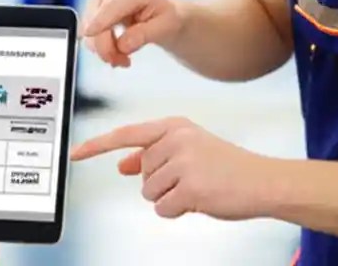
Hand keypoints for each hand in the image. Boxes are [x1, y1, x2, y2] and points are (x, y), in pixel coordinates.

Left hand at [70, 117, 272, 220]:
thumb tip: (122, 166)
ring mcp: (183, 162)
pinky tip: (200, 201)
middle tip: (193, 179)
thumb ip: (153, 156)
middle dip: (161, 184)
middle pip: (141, 173)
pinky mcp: (190, 186)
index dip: (98, 145)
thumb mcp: (188, 152)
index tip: (75, 153)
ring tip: (199, 188)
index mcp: (174, 126)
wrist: (262, 181)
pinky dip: (177, 212)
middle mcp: (176, 139)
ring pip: (149, 193)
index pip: (127, 134)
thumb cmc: (225, 167)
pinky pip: (162, 209)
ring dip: (170, 199)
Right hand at [81, 0, 181, 66]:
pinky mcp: (92, 7)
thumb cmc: (164, 17)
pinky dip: (99, 46)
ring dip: (103, 49)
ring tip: (122, 58)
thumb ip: (144, 35)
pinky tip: (114, 50)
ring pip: (88, 27)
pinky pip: (87, 31)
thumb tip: (123, 45)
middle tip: (124, 62)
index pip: (113, 5)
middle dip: (106, 46)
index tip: (89, 33)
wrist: (160, 14)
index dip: (100, 20)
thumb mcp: (165, 27)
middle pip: (97, 18)